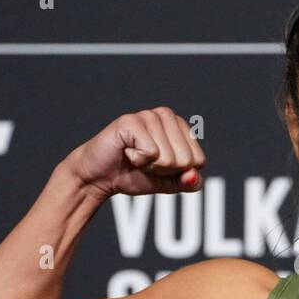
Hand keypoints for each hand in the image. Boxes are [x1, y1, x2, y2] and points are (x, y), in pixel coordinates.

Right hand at [66, 108, 205, 199]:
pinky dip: (137, 160)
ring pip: (168, 157)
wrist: (100, 178)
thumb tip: (193, 176)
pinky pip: (150, 152)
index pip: (199, 161)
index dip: (178, 173)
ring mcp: (149, 115)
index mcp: (181, 127)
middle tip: (144, 162)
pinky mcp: (131, 121)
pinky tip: (126, 152)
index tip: (159, 167)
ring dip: (150, 166)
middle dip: (164, 170)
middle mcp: (167, 115)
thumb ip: (188, 182)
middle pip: (185, 159)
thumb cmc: (135, 175)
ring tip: (135, 157)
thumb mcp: (169, 183)